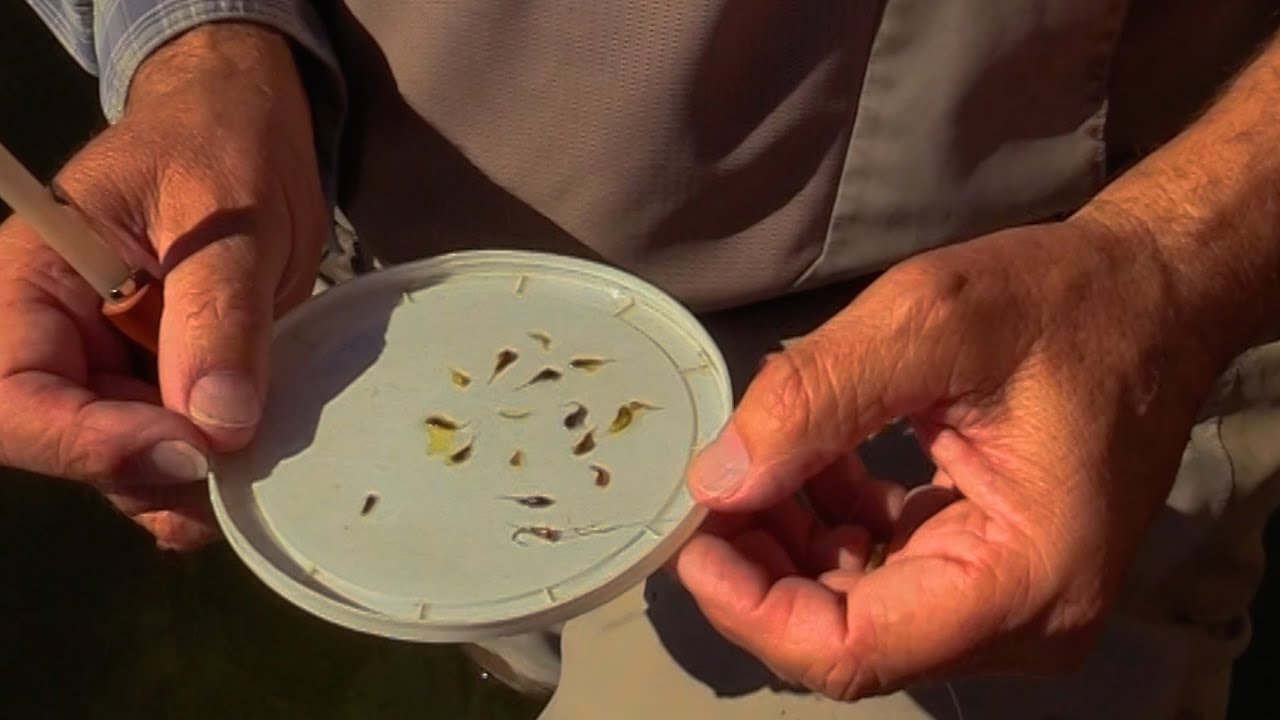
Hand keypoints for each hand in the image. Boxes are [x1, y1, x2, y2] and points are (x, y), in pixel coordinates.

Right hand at [0, 24, 326, 549]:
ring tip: (251, 482)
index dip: (87, 442)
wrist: (249, 128)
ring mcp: (106, 366)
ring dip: (178, 487)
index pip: (14, 392)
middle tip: (229, 484)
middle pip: (62, 443)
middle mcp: (54, 335)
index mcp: (32, 282)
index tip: (187, 449)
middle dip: (142, 475)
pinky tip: (251, 477)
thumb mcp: (231, 219)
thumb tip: (216, 426)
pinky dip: (205, 472)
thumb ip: (218, 316)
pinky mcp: (158, 384)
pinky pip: (166, 448)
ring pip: (117, 463)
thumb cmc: (224, 147)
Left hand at [675, 214, 1224, 697]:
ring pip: (856, 611)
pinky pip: (883, 576)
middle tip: (709, 491)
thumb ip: (817, 399)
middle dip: (761, 572)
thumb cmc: (1064, 302)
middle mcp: (1025, 621)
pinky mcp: (990, 570)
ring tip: (753, 463)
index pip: (854, 649)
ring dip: (788, 546)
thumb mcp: (930, 322)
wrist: (1151, 298)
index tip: (692, 541)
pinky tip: (807, 461)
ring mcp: (1009, 604)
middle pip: (848, 637)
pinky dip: (831, 526)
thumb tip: (719, 481)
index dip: (753, 607)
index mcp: (1027, 580)